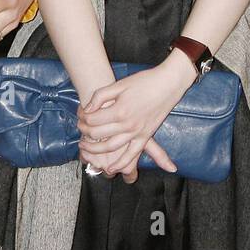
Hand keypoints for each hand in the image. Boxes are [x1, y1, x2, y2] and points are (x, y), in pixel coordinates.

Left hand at [78, 52, 189, 180]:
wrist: (169, 83)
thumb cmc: (144, 81)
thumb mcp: (120, 84)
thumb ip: (100, 96)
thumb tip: (87, 109)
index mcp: (119, 110)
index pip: (92, 120)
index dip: (82, 117)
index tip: (80, 113)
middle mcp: (127, 124)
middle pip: (97, 134)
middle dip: (84, 131)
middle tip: (80, 127)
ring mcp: (137, 132)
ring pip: (110, 147)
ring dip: (94, 149)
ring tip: (85, 146)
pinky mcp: (145, 136)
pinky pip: (132, 154)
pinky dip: (121, 163)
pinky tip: (111, 169)